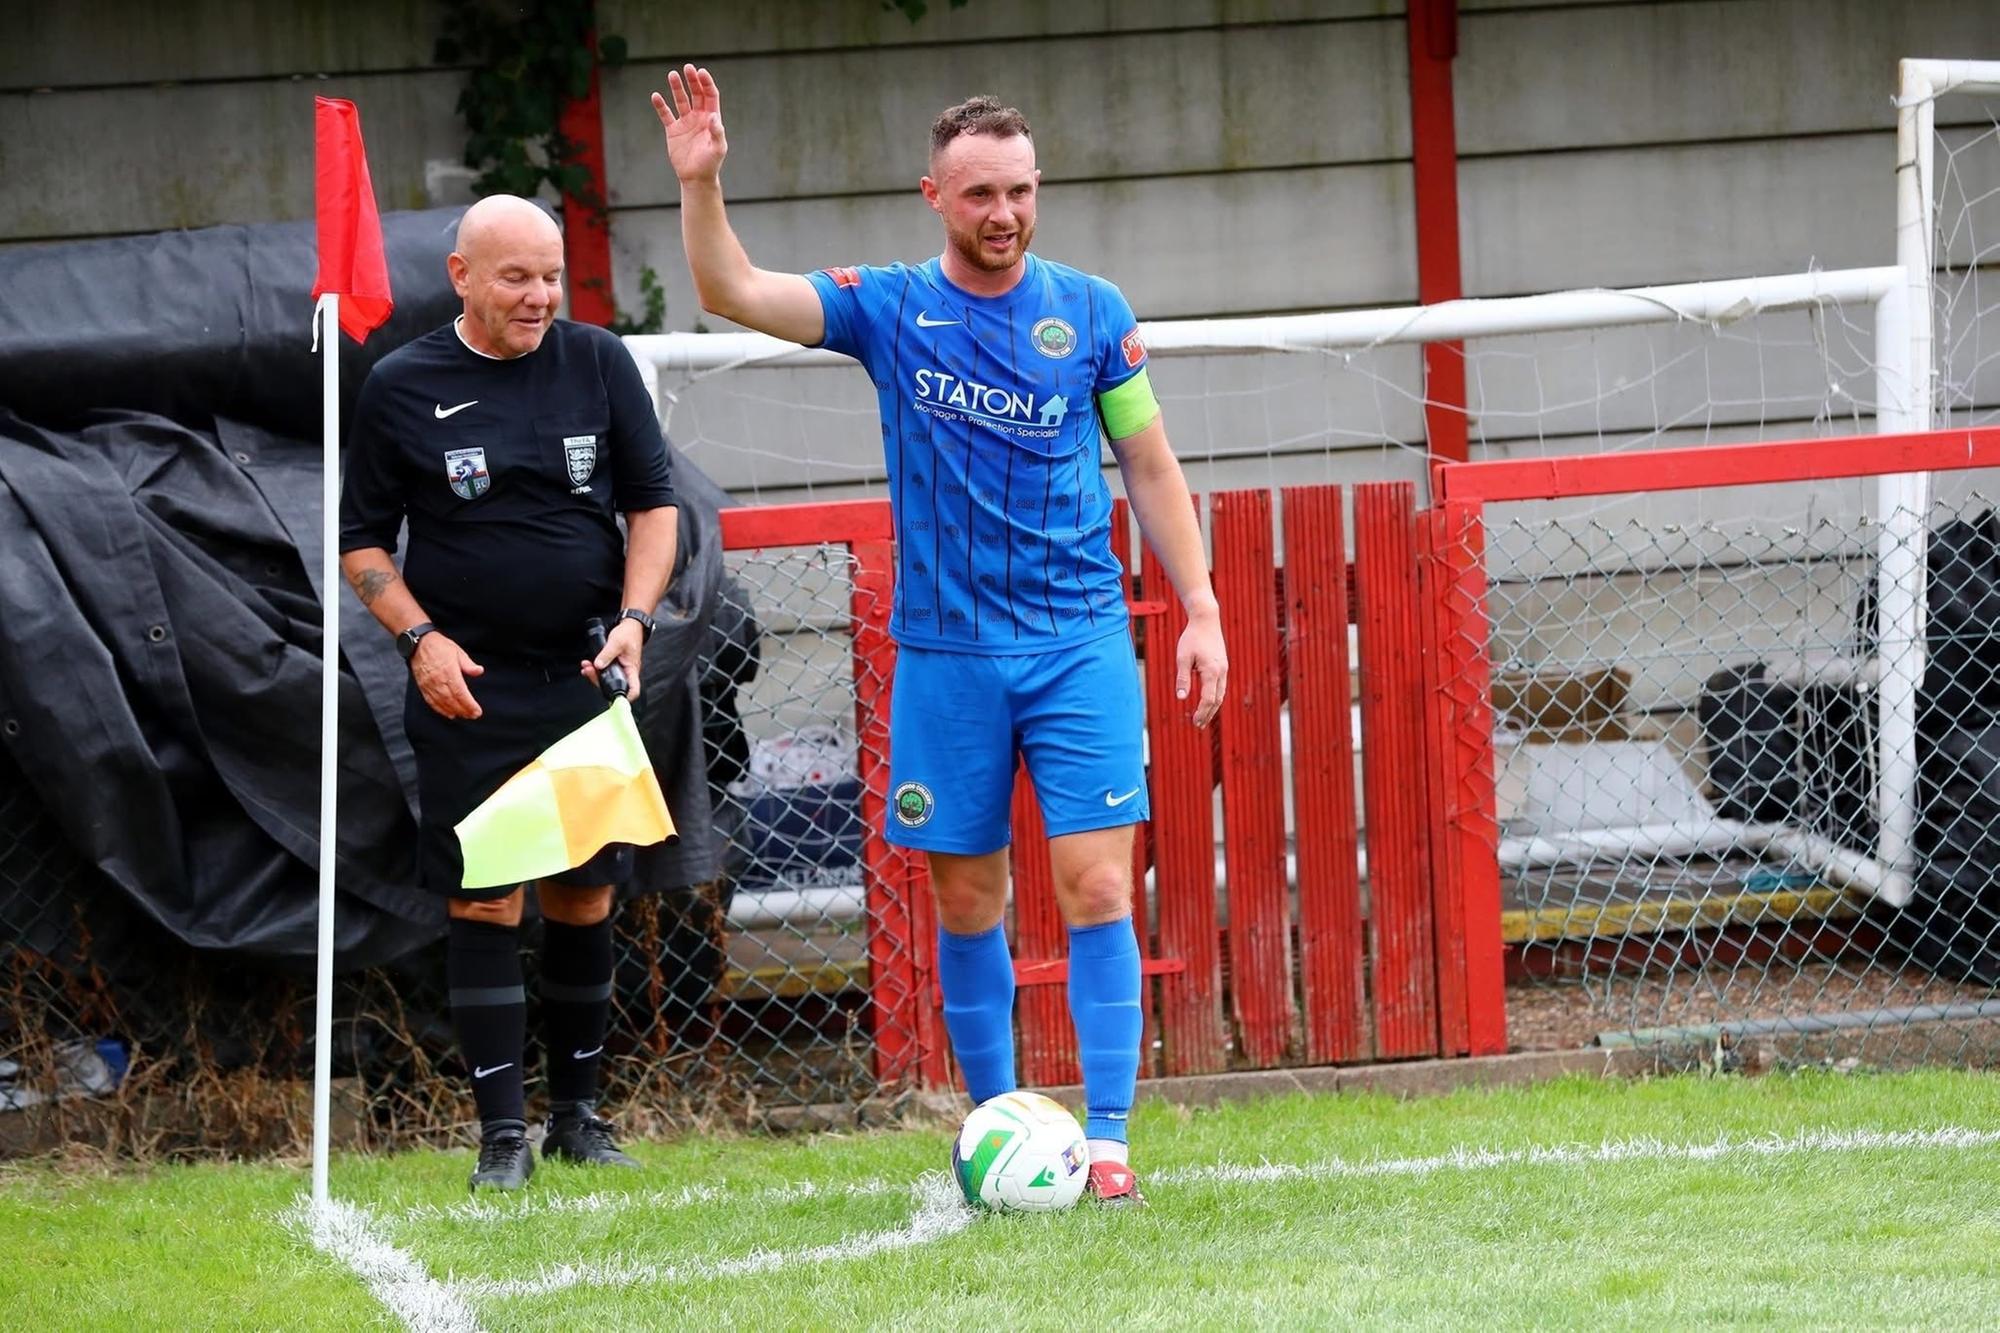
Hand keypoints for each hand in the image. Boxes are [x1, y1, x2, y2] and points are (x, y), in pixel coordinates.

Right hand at [411, 632, 483, 719]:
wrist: (419, 644)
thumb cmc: (440, 647)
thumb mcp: (458, 651)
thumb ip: (468, 664)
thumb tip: (479, 671)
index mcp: (448, 671)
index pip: (460, 692)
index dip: (469, 704)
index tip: (477, 711)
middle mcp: (438, 680)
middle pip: (452, 700)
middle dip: (464, 710)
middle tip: (473, 715)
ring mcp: (429, 684)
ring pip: (442, 702)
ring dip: (454, 711)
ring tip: (464, 715)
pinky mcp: (423, 687)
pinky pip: (431, 701)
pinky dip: (440, 709)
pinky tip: (449, 714)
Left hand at [582, 617, 645, 701]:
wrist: (630, 625)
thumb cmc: (629, 633)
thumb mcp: (617, 642)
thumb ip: (607, 654)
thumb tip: (598, 665)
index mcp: (632, 670)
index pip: (633, 689)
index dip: (625, 698)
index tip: (613, 700)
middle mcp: (627, 672)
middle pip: (613, 686)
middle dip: (598, 681)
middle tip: (588, 671)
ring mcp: (621, 670)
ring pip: (606, 679)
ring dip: (594, 675)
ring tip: (586, 666)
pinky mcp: (615, 665)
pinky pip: (604, 672)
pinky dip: (595, 670)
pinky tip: (588, 665)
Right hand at [653, 64, 727, 184]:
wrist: (696, 178)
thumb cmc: (710, 164)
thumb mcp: (718, 149)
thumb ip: (717, 132)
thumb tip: (713, 116)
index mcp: (712, 119)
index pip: (710, 96)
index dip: (706, 83)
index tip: (701, 72)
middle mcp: (699, 117)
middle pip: (696, 94)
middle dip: (692, 80)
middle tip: (687, 68)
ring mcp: (685, 122)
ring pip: (680, 100)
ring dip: (677, 87)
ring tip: (672, 74)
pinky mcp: (673, 130)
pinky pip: (665, 114)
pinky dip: (660, 105)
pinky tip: (656, 96)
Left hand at [1177, 604, 1227, 728]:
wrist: (1206, 620)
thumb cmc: (1192, 638)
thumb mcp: (1183, 658)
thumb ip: (1182, 678)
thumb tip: (1181, 697)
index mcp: (1212, 671)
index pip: (1208, 699)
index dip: (1202, 712)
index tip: (1195, 722)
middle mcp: (1221, 672)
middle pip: (1217, 700)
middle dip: (1208, 714)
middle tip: (1199, 725)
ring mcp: (1224, 668)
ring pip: (1221, 694)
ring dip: (1213, 707)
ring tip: (1203, 717)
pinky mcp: (1223, 665)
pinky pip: (1221, 686)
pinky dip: (1215, 697)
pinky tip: (1208, 701)